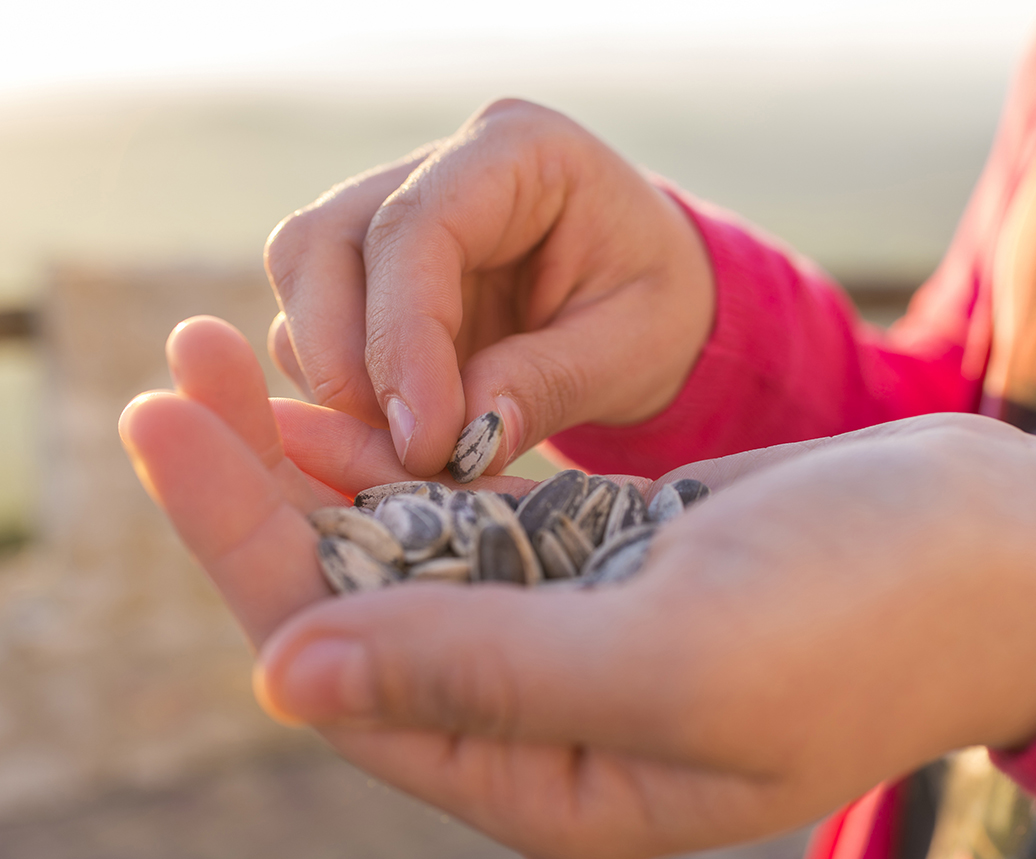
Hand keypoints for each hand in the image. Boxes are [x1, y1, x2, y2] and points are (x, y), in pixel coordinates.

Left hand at [120, 317, 1035, 858]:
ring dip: (325, 465)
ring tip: (231, 366)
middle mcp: (543, 717)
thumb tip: (287, 678)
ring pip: (409, 553)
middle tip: (173, 377)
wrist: (990, 547)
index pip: (355, 670)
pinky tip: (351, 403)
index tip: (174, 431)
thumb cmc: (867, 614)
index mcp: (550, 777)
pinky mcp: (600, 559)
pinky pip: (473, 515)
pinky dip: (411, 459)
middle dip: (262, 496)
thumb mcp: (675, 658)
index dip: (251, 549)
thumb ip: (483, 675)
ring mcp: (570, 633)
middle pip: (362, 605)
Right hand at [263, 98, 714, 478]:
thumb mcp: (632, 350)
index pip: (416, 226)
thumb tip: (461, 441)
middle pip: (324, 243)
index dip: (402, 337)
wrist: (652, 302)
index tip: (421, 438)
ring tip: (412, 449)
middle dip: (344, 361)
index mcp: (519, 152)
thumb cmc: (655, 309)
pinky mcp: (373, 271)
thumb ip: (548, 385)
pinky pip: (316, 323)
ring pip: (304, 279)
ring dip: (335, 378)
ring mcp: (393, 211)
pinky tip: (403, 429)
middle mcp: (440, 169)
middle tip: (403, 453)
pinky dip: (343, 388)